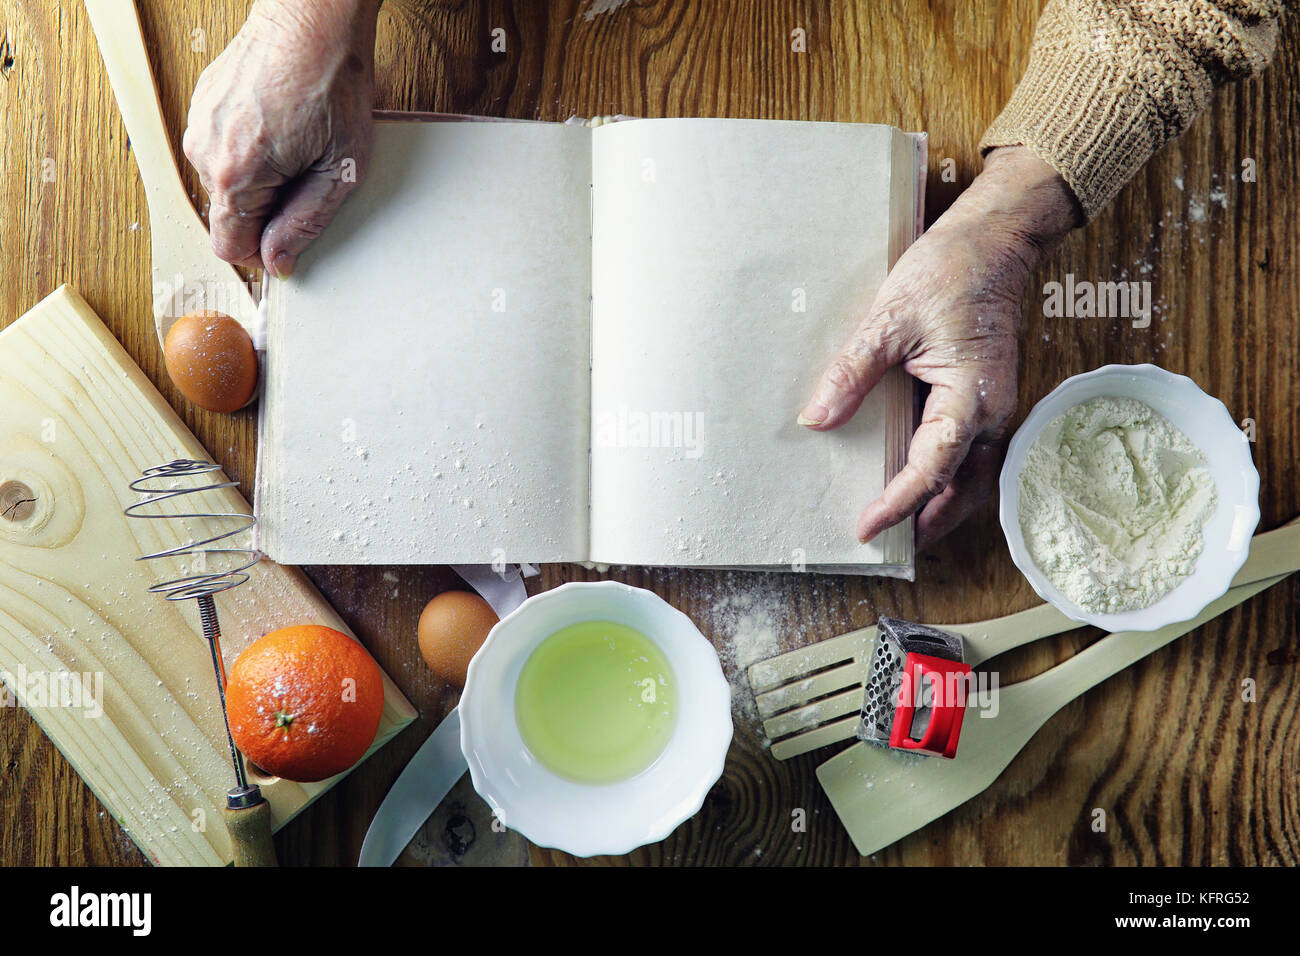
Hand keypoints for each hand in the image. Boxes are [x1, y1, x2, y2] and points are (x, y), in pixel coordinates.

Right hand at [182, 0, 381, 276]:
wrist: (312, 19)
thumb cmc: (332, 83)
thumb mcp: (340, 169)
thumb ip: (306, 222)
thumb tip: (279, 260)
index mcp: (235, 174)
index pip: (230, 246)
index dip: (263, 253)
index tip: (288, 241)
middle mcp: (205, 148)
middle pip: (228, 213)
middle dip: (267, 211)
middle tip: (307, 179)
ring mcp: (199, 123)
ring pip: (224, 181)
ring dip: (259, 179)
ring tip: (298, 146)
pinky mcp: (203, 104)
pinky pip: (221, 148)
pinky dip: (250, 150)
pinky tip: (282, 128)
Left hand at [799, 147, 1079, 548]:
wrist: (993, 240)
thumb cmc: (951, 272)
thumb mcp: (890, 320)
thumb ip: (853, 372)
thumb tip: (817, 419)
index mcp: (972, 399)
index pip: (932, 470)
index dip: (898, 504)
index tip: (865, 526)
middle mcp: (990, 413)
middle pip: (963, 489)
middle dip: (928, 522)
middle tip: (888, 548)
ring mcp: (991, 407)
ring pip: (970, 476)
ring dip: (939, 504)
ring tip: (900, 526)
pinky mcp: (982, 397)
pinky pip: (966, 450)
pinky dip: (943, 475)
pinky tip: (914, 478)